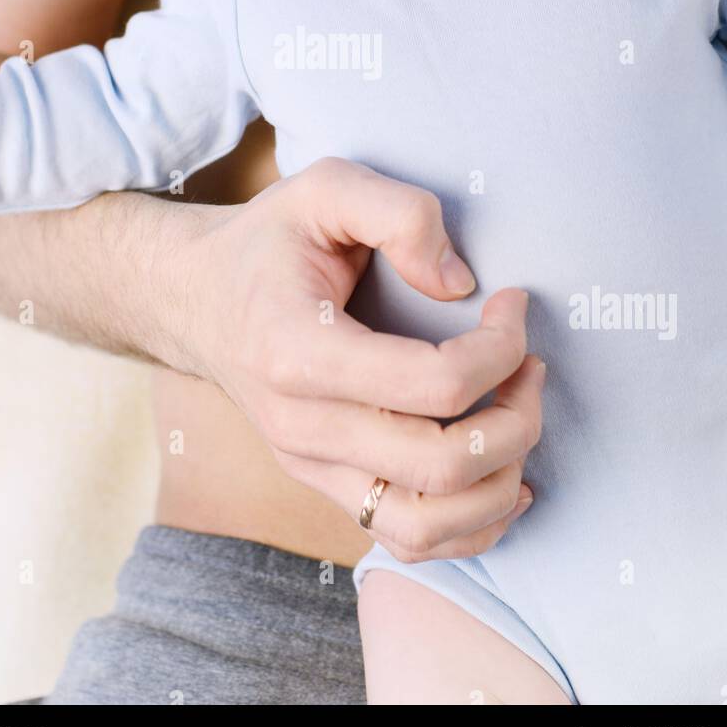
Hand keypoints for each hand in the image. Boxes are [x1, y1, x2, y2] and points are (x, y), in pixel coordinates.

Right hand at [175, 156, 543, 563]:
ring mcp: (310, 466)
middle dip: (517, 416)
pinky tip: (504, 475)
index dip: (500, 348)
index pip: (434, 384)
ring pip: (429, 525)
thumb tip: (460, 284)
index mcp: (299, 351)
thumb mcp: (326, 187)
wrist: (194, 296)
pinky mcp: (324, 485)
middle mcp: (301, 425)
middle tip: (532, 364)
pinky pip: (409, 539)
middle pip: (442, 464)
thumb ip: (399, 214)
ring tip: (521, 418)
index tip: (512, 304)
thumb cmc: (266, 241)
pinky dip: (473, 523)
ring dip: (501, 480)